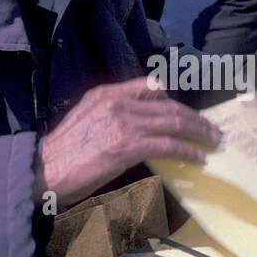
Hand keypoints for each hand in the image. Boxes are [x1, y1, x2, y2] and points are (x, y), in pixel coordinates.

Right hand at [33, 77, 221, 207]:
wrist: (44, 170)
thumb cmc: (63, 153)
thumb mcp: (86, 119)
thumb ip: (112, 115)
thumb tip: (139, 126)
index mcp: (106, 94)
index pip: (149, 86)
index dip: (173, 99)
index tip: (187, 111)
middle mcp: (118, 103)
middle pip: (168, 105)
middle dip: (194, 117)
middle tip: (211, 129)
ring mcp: (124, 123)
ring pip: (174, 122)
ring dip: (198, 133)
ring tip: (212, 141)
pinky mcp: (128, 146)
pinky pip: (168, 145)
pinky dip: (188, 151)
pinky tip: (198, 159)